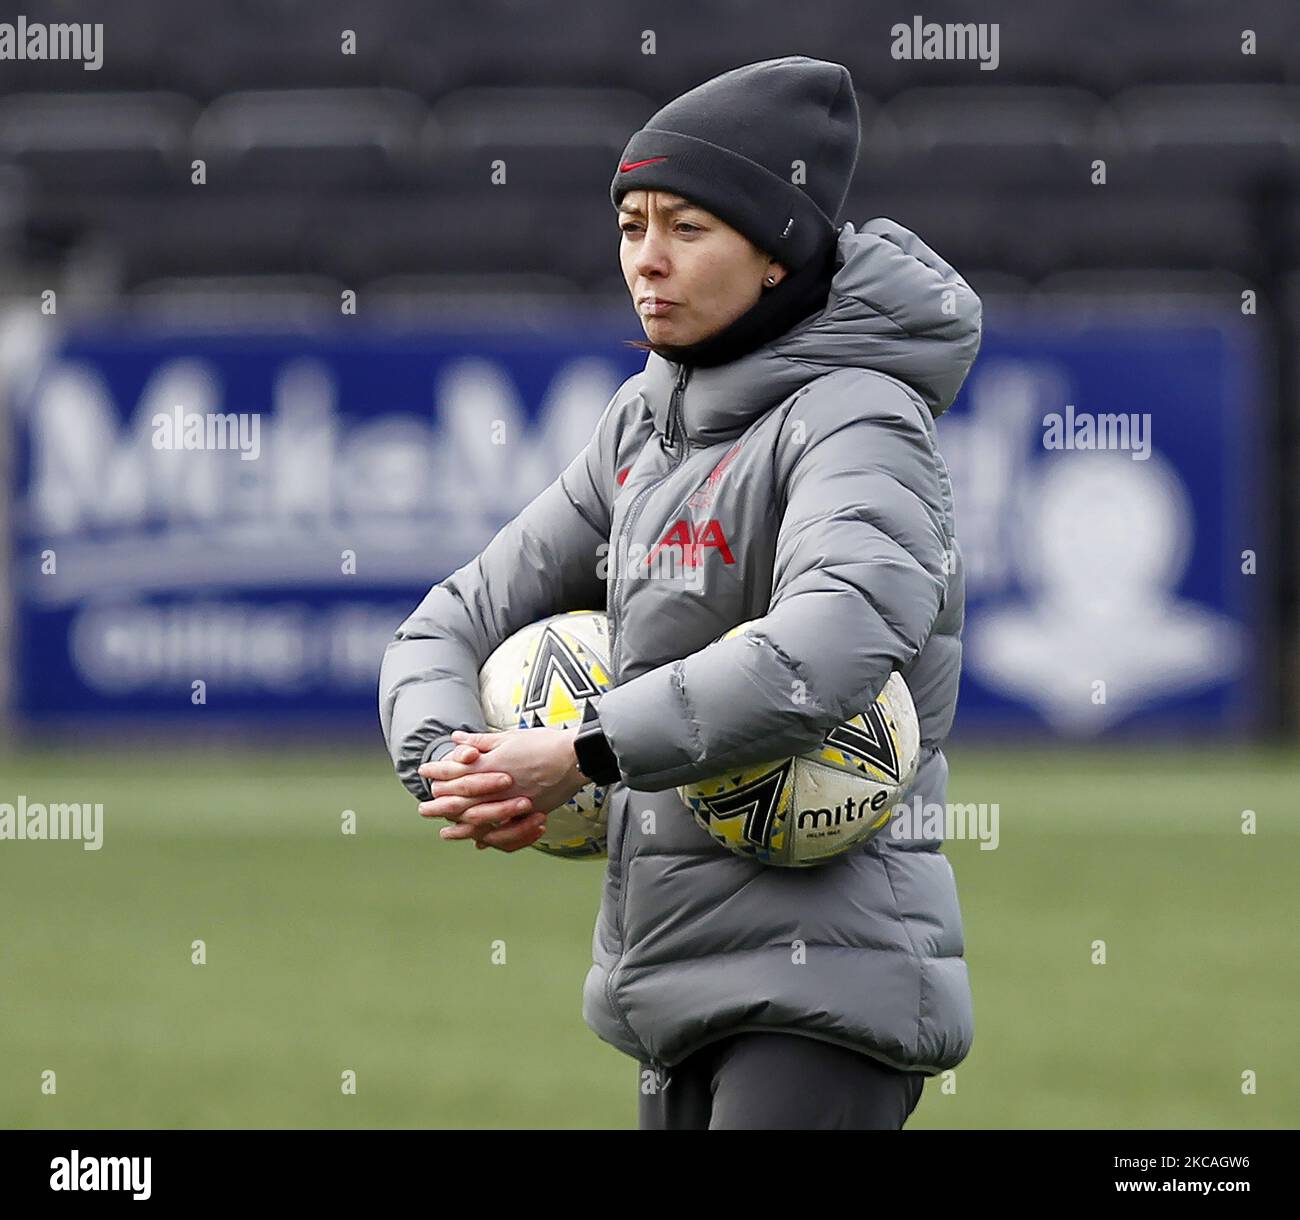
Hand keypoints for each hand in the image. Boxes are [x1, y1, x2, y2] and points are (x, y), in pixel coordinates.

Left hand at [417, 729, 585, 849]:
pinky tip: (478, 841)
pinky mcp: (525, 814)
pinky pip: (502, 831)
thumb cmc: (544, 743)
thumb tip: (457, 739)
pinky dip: (487, 837)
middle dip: (439, 805)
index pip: (454, 771)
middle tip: (422, 810)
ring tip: (444, 832)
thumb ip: (481, 742)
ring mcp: (510, 803)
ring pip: (477, 820)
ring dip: (458, 827)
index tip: (424, 774)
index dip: (437, 772)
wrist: (575, 757)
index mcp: (490, 764)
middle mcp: (496, 787)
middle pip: (459, 799)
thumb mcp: (509, 737)